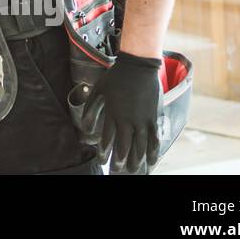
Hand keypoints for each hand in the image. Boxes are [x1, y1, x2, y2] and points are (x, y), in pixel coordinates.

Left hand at [79, 51, 162, 172]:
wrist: (138, 66)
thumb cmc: (115, 78)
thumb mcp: (98, 90)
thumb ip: (90, 109)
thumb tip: (84, 127)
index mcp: (113, 113)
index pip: (107, 139)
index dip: (104, 152)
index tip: (101, 161)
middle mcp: (128, 119)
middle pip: (124, 146)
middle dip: (119, 161)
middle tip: (116, 172)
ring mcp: (143, 119)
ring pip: (140, 146)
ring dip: (137, 160)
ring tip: (133, 171)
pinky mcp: (154, 117)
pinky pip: (155, 138)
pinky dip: (154, 151)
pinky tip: (152, 160)